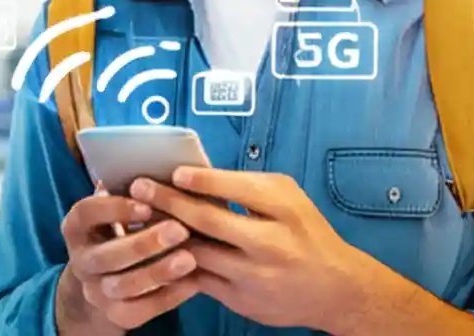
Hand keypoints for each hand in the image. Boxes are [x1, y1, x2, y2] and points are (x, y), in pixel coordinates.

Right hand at [56, 192, 199, 333]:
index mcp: (76, 227)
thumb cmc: (121, 230)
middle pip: (107, 255)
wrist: (104, 280)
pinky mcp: (115, 315)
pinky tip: (193, 282)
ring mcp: (95, 291)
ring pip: (123, 286)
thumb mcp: (117, 210)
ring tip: (189, 258)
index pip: (85, 213)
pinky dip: (167, 297)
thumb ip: (131, 194)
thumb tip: (159, 165)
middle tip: (178, 228)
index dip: (114, 208)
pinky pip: (140, 311)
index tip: (145, 202)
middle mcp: (81, 261)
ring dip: (157, 272)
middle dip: (143, 243)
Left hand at [128, 168, 373, 332]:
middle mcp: (270, 245)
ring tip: (138, 215)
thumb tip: (196, 175)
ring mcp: (254, 277)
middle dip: (169, 202)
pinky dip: (174, 261)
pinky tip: (154, 248)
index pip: (239, 190)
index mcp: (285, 210)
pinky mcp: (240, 301)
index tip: (174, 171)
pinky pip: (199, 278)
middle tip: (139, 186)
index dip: (202, 180)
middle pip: (210, 221)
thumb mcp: (288, 199)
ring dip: (164, 234)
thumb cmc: (306, 232)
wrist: (335, 289)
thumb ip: (248, 187)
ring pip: (197, 253)